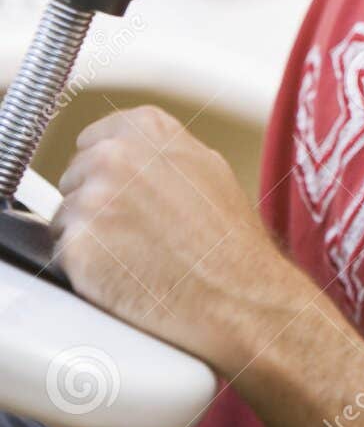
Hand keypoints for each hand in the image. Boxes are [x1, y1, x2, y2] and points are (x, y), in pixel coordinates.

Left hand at [51, 105, 305, 373]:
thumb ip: (160, 151)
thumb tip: (131, 152)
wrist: (237, 296)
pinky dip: (86, 271)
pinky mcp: (76, 244)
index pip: (93, 140)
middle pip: (75, 179)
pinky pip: (63, 256)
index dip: (106, 172)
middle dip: (95, 205)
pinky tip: (123, 276)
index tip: (120, 193)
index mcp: (145, 130)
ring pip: (66, 218)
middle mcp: (113, 156)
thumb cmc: (230, 242)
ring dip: (89, 238)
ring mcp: (91, 199)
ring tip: (135, 257)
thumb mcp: (207, 168)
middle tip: (135, 234)